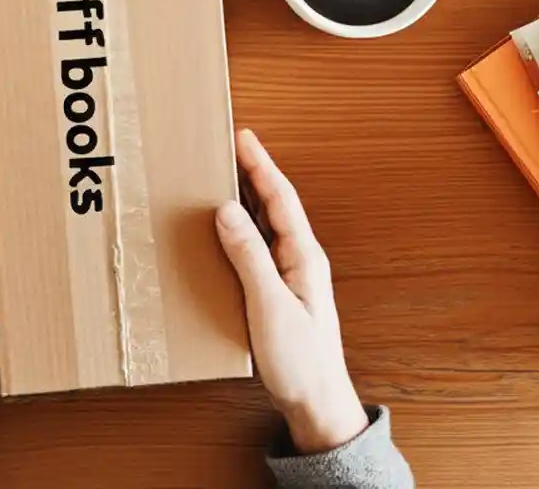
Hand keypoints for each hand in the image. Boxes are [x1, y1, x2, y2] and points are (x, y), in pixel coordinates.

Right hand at [215, 129, 368, 453]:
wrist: (317, 401)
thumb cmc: (300, 360)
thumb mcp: (269, 306)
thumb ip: (249, 258)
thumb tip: (229, 210)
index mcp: (303, 256)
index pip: (280, 198)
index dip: (261, 165)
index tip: (243, 136)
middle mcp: (300, 259)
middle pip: (274, 205)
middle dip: (252, 173)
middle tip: (226, 146)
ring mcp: (290, 275)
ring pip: (266, 225)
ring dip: (246, 199)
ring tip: (221, 177)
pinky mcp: (279, 292)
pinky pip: (258, 249)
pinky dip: (241, 230)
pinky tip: (224, 230)